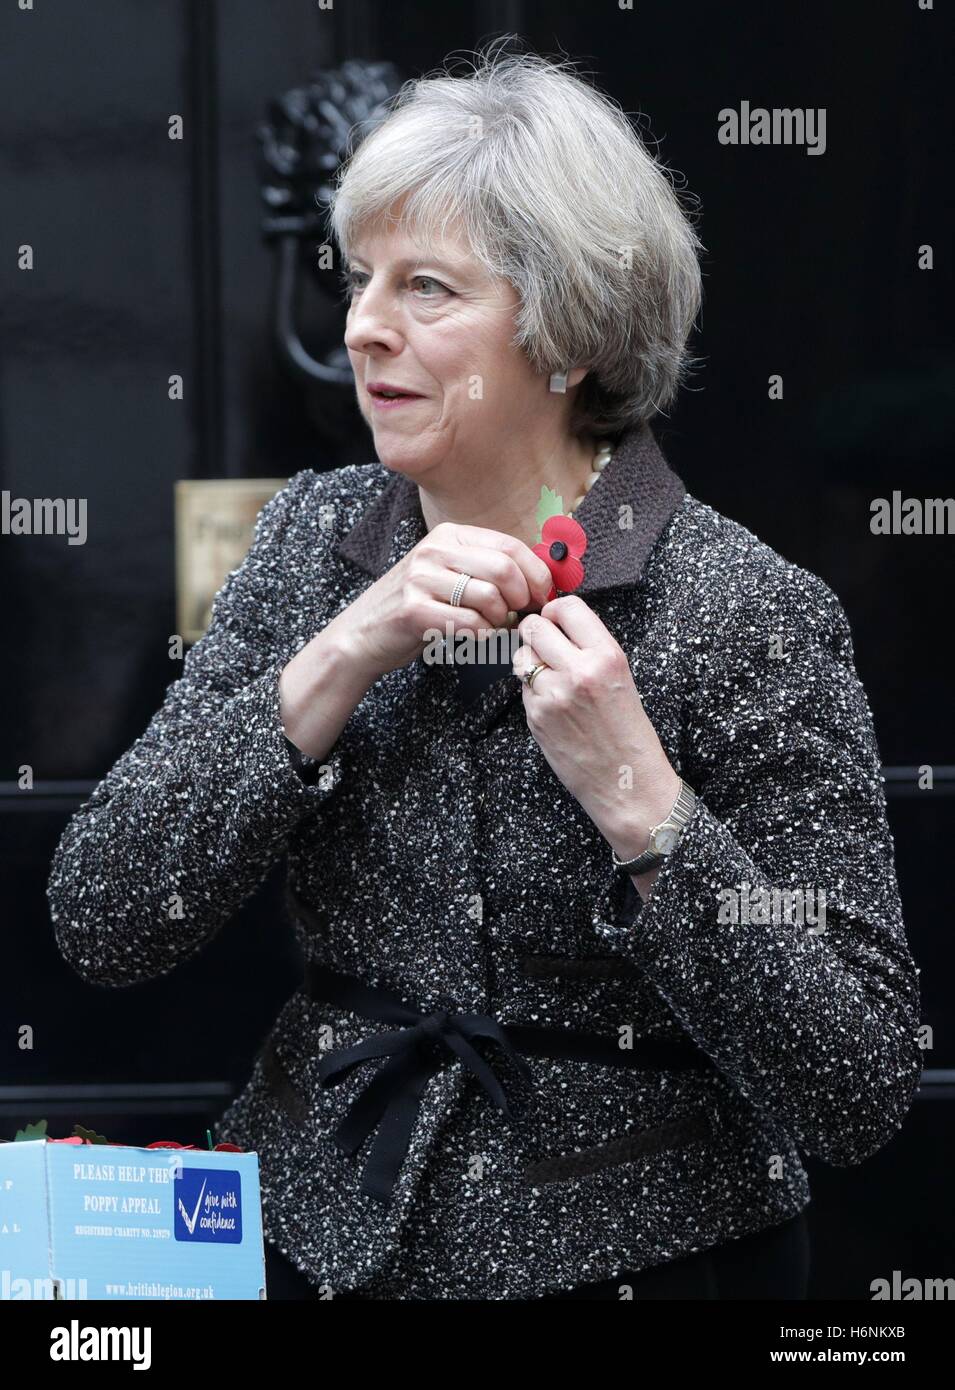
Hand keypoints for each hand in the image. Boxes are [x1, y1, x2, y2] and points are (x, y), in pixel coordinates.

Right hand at [341, 521, 553, 679]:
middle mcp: (434, 550)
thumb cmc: (418, 606)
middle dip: (521, 598)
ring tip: (491, 626)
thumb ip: (488, 569)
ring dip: (500, 620)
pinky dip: (482, 636)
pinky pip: (470, 623)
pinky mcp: (413, 610)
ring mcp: (421, 579)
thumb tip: (541, 578)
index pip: (510, 545)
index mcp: (449, 536)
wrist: (364, 633)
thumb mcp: (450, 575)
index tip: (543, 594)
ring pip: (489, 598)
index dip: (536, 573)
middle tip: (519, 614)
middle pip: (504, 569)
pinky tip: (475, 636)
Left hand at [515, 595, 681, 856]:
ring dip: (530, 662)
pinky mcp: (535, 716)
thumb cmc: (628, 734)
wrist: (626, 783)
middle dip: (537, 634)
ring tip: (552, 679)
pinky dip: (532, 690)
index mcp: (607, 657)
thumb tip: (557, 624)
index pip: (568, 608)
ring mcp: (552, 694)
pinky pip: (522, 687)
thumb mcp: (621, 678)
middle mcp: (578, 671)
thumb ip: (590, 649)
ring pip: (522, 657)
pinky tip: (553, 706)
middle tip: (546, 646)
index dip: (556, 611)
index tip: (555, 619)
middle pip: (535, 627)